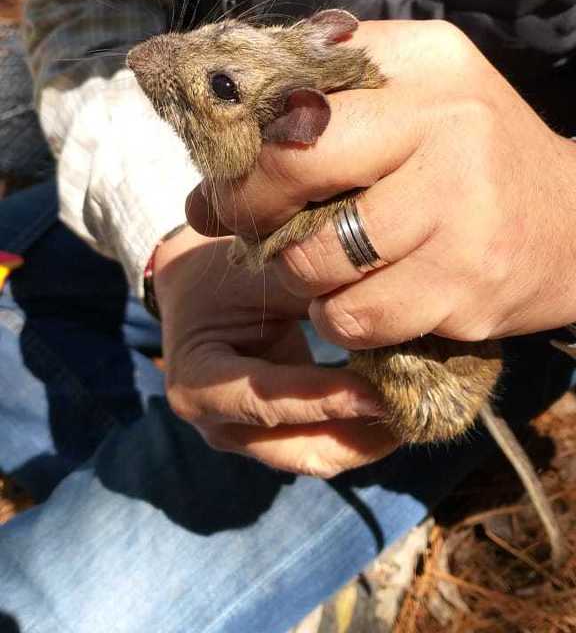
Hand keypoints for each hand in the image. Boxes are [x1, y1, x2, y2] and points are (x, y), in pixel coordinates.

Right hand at [153, 225, 396, 475]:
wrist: (194, 288)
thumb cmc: (221, 274)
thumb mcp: (257, 275)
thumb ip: (309, 293)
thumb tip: (381, 306)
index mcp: (198, 384)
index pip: (267, 400)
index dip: (324, 400)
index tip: (380, 393)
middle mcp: (219, 425)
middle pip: (299, 449)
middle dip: (359, 433)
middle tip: (414, 408)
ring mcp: (247, 438)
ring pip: (320, 456)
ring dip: (369, 437)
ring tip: (418, 407)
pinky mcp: (276, 435)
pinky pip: (325, 444)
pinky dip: (361, 429)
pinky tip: (400, 404)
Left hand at [187, 21, 575, 350]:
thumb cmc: (475, 149)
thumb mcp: (420, 87)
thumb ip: (333, 83)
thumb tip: (225, 134)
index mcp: (427, 65)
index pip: (298, 100)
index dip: (243, 151)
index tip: (220, 180)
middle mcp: (449, 126)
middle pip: (296, 167)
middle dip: (249, 208)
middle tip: (242, 227)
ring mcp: (463, 211)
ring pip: (317, 258)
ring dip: (296, 273)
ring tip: (313, 266)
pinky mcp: (469, 287)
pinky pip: (358, 317)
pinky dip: (339, 317)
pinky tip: (356, 299)